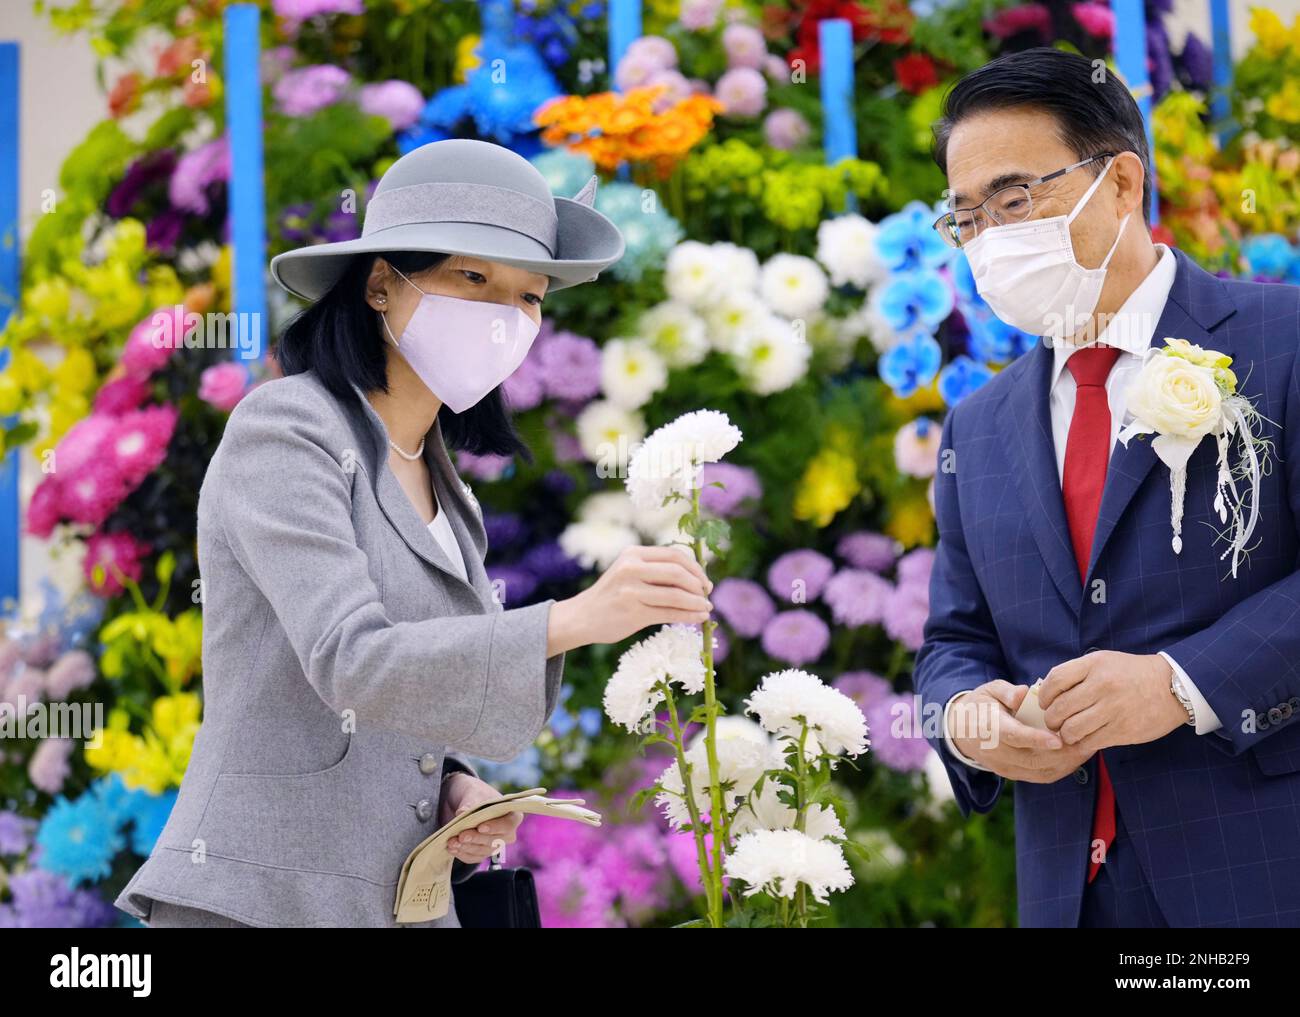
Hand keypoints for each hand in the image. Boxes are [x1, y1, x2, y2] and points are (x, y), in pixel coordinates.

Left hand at [439, 773, 520, 865]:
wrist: (461, 800)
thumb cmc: (473, 793)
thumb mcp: (472, 792)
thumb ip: (470, 802)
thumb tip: (462, 812)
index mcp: (511, 814)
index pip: (508, 824)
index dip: (496, 827)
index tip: (480, 827)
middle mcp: (506, 832)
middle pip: (495, 841)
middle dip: (476, 839)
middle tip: (461, 836)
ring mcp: (494, 844)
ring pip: (483, 851)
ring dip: (467, 848)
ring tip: (452, 842)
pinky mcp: (481, 851)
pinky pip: (474, 857)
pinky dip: (462, 853)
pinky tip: (452, 848)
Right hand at [548, 545, 712, 653]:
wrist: (581, 617)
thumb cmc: (611, 596)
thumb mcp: (628, 572)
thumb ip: (654, 570)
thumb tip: (695, 578)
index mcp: (633, 553)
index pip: (674, 555)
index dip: (695, 568)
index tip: (704, 581)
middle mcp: (632, 568)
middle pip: (678, 572)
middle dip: (698, 585)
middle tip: (707, 595)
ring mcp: (632, 591)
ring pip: (676, 594)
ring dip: (697, 602)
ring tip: (706, 608)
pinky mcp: (633, 613)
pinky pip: (669, 613)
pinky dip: (689, 615)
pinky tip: (698, 618)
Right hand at [947, 680, 1093, 783]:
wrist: (961, 731)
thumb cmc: (981, 705)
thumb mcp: (989, 690)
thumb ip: (1006, 690)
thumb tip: (1024, 693)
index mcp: (990, 728)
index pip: (1015, 737)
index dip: (1037, 739)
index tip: (1058, 739)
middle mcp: (997, 752)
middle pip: (1033, 758)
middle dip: (1063, 753)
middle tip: (1086, 741)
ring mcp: (1005, 767)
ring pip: (1040, 771)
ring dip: (1066, 763)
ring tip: (1087, 748)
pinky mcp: (1013, 775)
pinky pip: (1041, 776)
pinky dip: (1061, 769)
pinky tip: (1075, 757)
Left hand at [1038, 650, 1187, 752]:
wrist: (1172, 687)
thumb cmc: (1131, 673)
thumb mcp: (1103, 661)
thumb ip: (1077, 673)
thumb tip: (1047, 691)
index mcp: (1094, 665)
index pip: (1055, 680)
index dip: (1044, 695)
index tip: (1045, 702)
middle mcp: (1102, 686)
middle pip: (1059, 708)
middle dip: (1051, 719)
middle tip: (1054, 721)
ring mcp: (1113, 709)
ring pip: (1071, 729)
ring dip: (1064, 734)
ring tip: (1068, 731)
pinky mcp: (1123, 730)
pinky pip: (1089, 742)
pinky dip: (1081, 743)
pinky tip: (1083, 739)